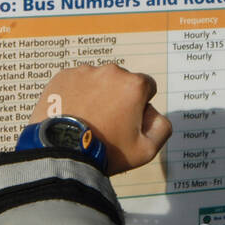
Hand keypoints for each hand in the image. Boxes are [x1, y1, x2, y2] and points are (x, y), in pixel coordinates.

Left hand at [29, 64, 172, 174]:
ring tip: (87, 120)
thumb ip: (162, 128)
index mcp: (134, 84)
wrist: (62, 152)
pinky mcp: (63, 76)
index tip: (128, 121)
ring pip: (98, 81)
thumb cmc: (106, 151)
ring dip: (97, 94)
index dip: (141, 105)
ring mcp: (85, 72)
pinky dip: (77, 94)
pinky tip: (73, 114)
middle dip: (118, 97)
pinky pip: (76, 82)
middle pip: (122, 81)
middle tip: (107, 123)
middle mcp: (111, 71)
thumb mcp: (146, 150)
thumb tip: (154, 113)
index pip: (147, 87)